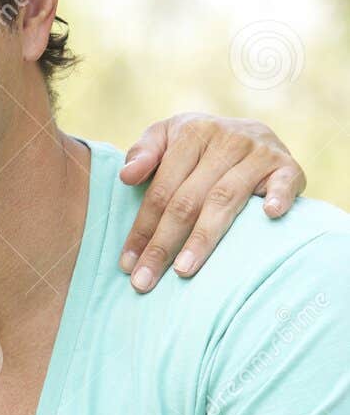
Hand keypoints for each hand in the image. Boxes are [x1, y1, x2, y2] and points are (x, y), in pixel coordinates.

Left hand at [117, 114, 305, 290]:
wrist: (254, 132)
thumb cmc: (199, 146)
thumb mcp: (168, 137)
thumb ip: (144, 153)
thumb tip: (127, 177)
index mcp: (193, 133)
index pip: (161, 190)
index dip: (143, 228)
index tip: (127, 265)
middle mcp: (227, 140)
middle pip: (188, 201)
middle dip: (163, 244)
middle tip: (144, 282)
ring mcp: (259, 153)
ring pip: (225, 200)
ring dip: (203, 238)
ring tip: (183, 270)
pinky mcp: (288, 167)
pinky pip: (284, 183)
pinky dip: (279, 197)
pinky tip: (269, 216)